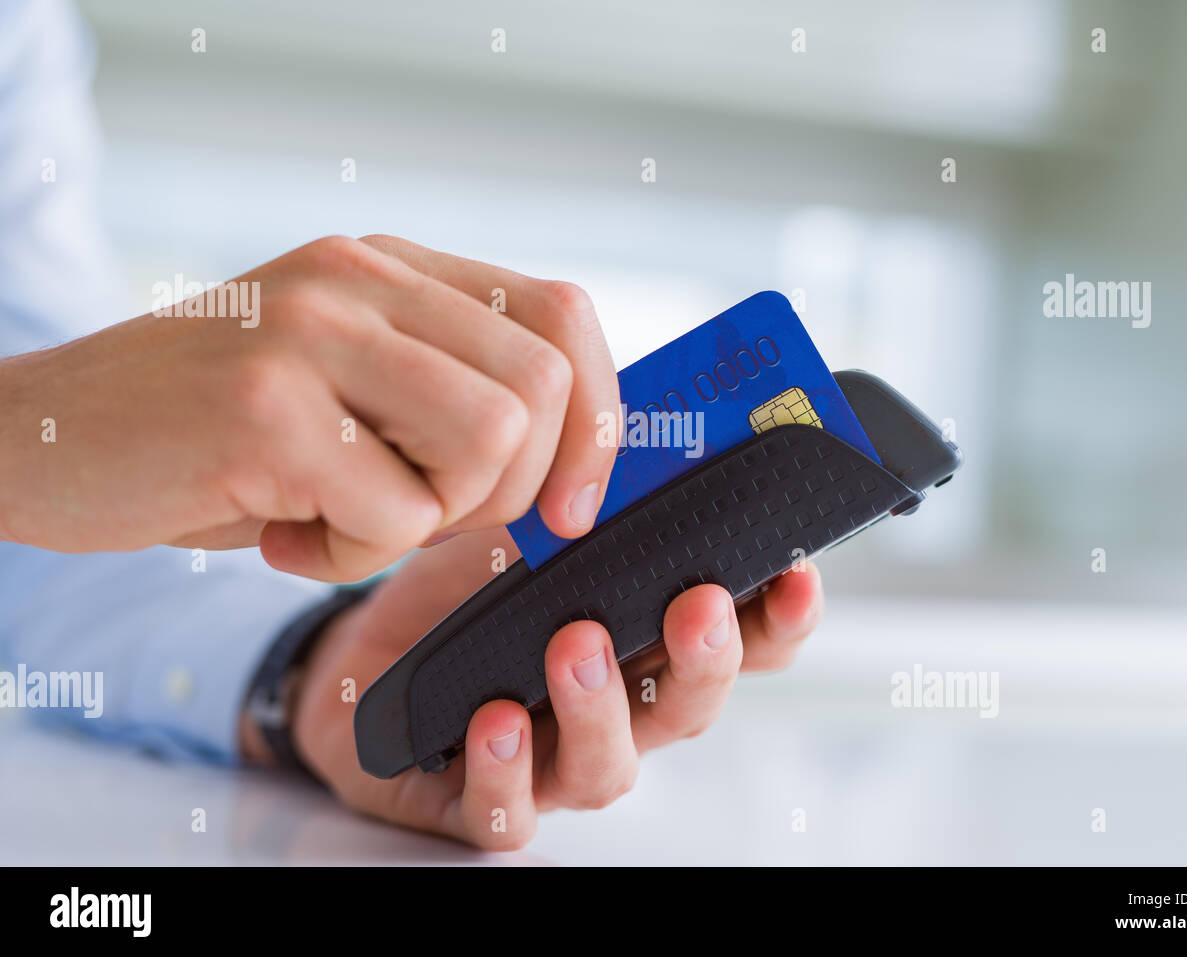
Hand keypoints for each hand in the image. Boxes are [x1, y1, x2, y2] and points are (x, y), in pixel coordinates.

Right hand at [0, 235, 617, 580]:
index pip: (561, 315)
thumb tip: (575, 473)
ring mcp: (311, 332)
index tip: (573, 506)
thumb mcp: (343, 390)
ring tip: (343, 518)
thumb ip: (446, 398)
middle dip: (508, 494)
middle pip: (541, 389)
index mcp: (389, 267)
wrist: (38, 438)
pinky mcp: (266, 406)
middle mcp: (358, 278)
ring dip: (429, 521)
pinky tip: (283, 535)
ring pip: (490, 444)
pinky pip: (396, 513)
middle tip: (417, 516)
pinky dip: (352, 555)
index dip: (597, 421)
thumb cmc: (211, 437)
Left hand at [282, 528, 824, 849]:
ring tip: (576, 645)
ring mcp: (555, 760)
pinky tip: (495, 721)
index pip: (745, 641)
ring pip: (609, 764)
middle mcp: (621, 710)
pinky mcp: (483, 798)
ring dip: (601, 706)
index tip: (797, 572)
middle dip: (704, 658)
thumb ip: (596, 496)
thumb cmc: (468, 592)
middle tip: (694, 606)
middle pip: (690, 705)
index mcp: (650, 642)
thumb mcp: (537, 525)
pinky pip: (507, 810)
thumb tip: (650, 429)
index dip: (782, 616)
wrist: (369, 656)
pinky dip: (505, 773)